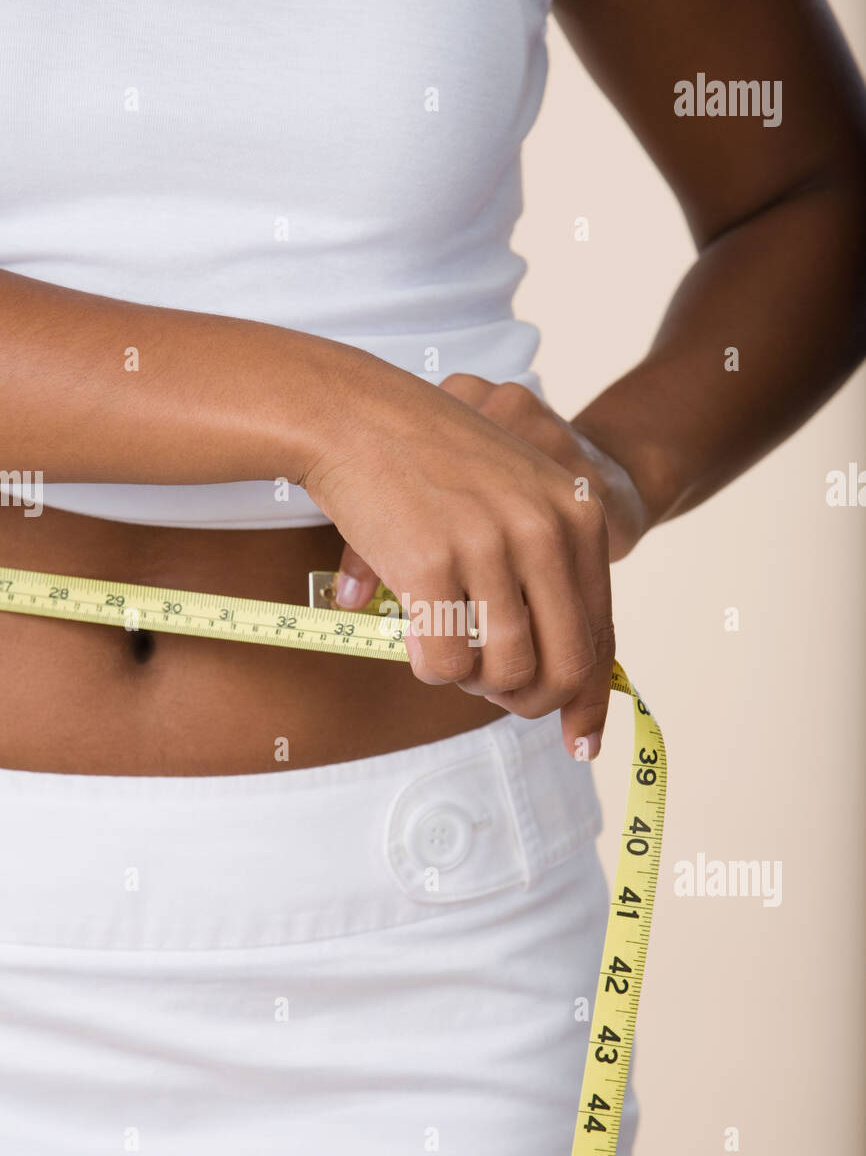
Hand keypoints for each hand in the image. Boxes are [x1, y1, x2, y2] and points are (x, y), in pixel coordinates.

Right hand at [301, 357, 620, 757]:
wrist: (356, 414)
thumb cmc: (430, 461)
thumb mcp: (515, 495)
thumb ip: (543, 571)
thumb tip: (551, 672)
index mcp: (576, 517)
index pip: (600, 632)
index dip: (589, 699)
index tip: (580, 741)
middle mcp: (545, 532)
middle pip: (563, 666)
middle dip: (528, 700)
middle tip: (491, 690)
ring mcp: (490, 547)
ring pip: (504, 671)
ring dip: (472, 681)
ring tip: (446, 650)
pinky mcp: (432, 564)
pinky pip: (443, 661)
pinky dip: (429, 668)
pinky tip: (413, 638)